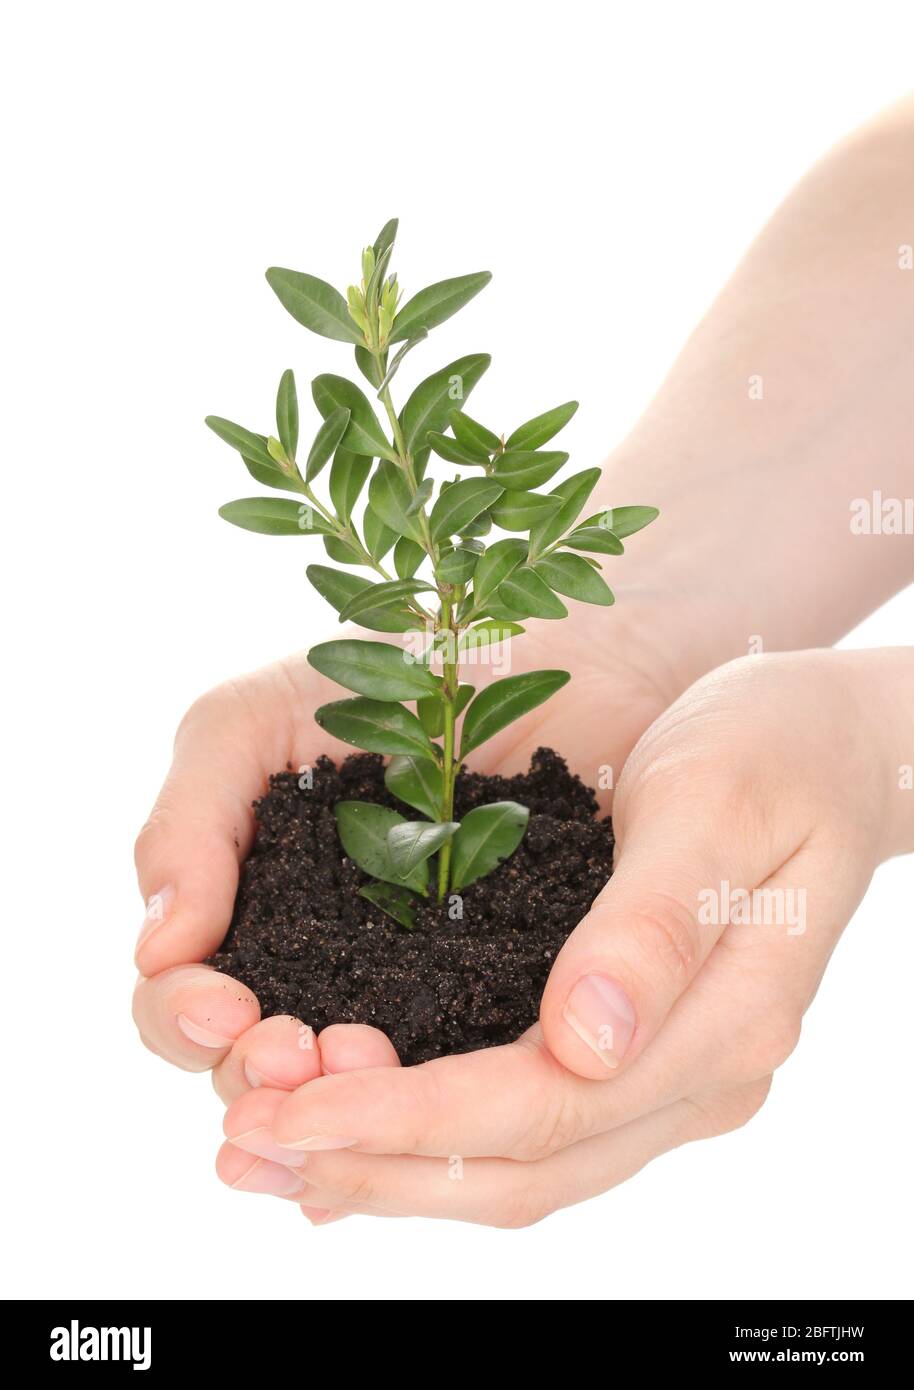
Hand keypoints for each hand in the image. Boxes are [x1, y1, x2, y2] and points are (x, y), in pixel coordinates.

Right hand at [132, 596, 674, 1119]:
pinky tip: (427, 1112)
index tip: (227, 1008)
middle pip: (256, 1070)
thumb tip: (158, 948)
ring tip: (359, 1064)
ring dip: (335, 1105)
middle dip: (257, 1075)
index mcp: (252, 911)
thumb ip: (188, 818)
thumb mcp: (254, 722)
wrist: (553, 650)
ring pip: (350, 1092)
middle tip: (294, 1051)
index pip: (186, 1003)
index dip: (187, 1020)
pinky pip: (458, 1076)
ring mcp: (413, 989)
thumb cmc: (389, 675)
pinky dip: (430, 1105)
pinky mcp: (502, 997)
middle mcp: (323, 965)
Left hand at [225, 648, 910, 1224]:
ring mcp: (672, 1078)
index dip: (414, 1116)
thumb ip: (655, 923)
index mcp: (724, 1020)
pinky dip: (434, 1142)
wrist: (829, 743)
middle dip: (377, 1164)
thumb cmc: (772, 746)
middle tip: (245, 1145)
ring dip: (391, 1171)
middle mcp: (698, 1077)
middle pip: (524, 1166)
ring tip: (266, 1153)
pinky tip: (351, 1132)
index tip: (295, 1105)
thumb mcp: (715, 802)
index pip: (547, 1104)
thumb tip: (583, 1040)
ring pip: (522, 1170)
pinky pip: (530, 1131)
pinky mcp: (639, 1056)